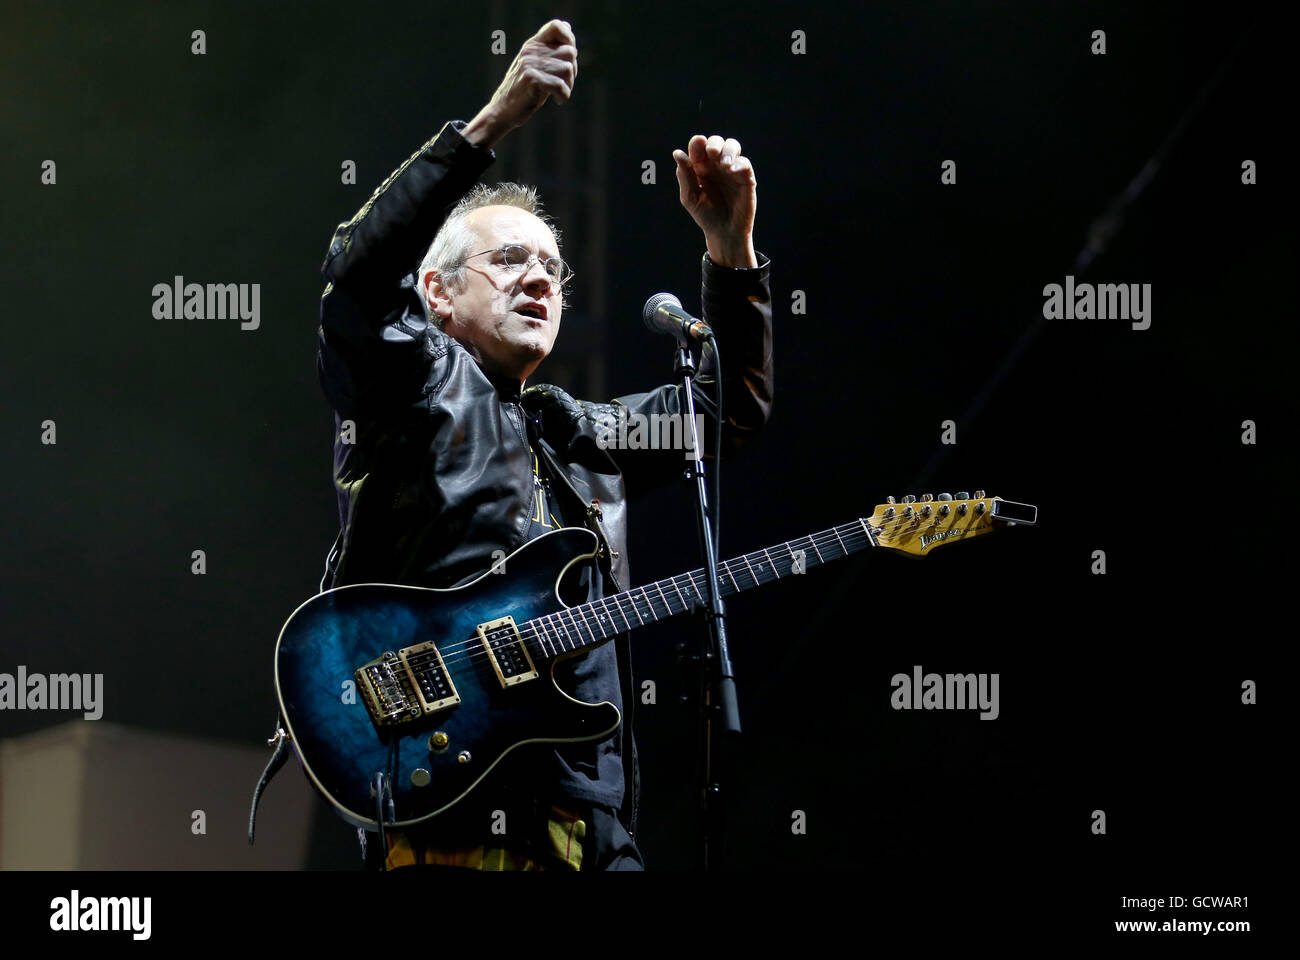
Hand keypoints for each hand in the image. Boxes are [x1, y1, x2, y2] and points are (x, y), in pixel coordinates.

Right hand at [464, 20, 577, 147]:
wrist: (502, 110)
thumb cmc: (524, 90)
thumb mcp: (536, 65)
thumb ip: (550, 49)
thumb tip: (568, 26)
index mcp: (533, 44)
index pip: (557, 26)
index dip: (569, 39)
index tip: (568, 59)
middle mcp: (531, 51)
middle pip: (569, 52)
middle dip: (573, 71)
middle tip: (564, 83)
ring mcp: (530, 64)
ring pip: (567, 69)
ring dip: (569, 85)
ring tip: (559, 93)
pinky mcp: (531, 79)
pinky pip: (560, 85)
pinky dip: (563, 95)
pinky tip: (557, 100)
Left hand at [673, 135, 756, 266]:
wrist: (724, 232)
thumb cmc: (705, 216)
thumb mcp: (690, 198)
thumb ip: (684, 176)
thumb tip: (677, 153)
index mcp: (699, 167)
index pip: (698, 147)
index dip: (698, 143)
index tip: (698, 145)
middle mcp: (715, 165)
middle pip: (716, 142)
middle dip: (714, 143)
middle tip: (711, 152)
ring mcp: (731, 170)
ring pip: (732, 146)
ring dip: (728, 150)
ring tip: (724, 164)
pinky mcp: (745, 177)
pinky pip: (744, 163)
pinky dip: (739, 163)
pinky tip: (732, 170)